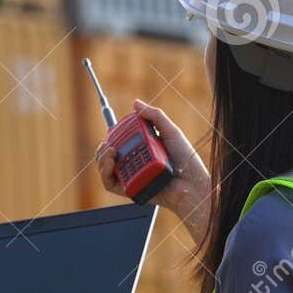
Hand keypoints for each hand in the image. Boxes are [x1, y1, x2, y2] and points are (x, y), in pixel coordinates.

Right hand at [95, 100, 211, 243]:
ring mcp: (131, 177)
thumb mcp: (170, 131)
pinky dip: (104, 171)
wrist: (191, 182)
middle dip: (102, 147)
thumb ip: (154, 116)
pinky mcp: (129, 189)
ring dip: (101, 157)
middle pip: (107, 155)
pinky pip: (109, 183)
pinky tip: (110, 162)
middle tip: (109, 143)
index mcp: (142, 151)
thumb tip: (136, 103)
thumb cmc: (185, 159)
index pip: (119, 143)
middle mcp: (134, 164)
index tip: (111, 130)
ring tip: (110, 151)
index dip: (111, 137)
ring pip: (104, 167)